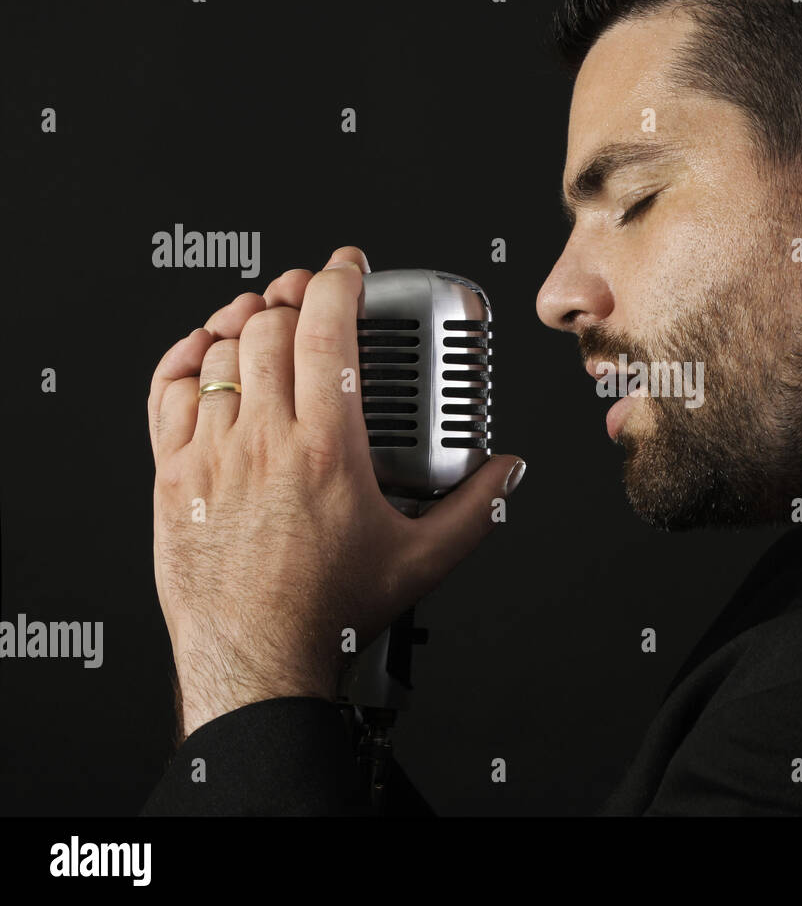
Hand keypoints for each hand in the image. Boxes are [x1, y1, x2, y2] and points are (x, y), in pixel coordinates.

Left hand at [147, 246, 524, 738]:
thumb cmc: (329, 611)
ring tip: (269, 317)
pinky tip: (205, 353)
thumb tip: (509, 470)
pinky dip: (186, 358)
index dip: (339, 280)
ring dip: (245, 321)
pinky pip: (167, 391)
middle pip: (272, 328)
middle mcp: (264, 440)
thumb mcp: (422, 559)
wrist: (259, 659)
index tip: (349, 267)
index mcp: (327, 449)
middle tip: (314, 293)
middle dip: (295, 294)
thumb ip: (477, 507)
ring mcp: (212, 454)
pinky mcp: (175, 475)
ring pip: (219, 351)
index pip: (327, 330)